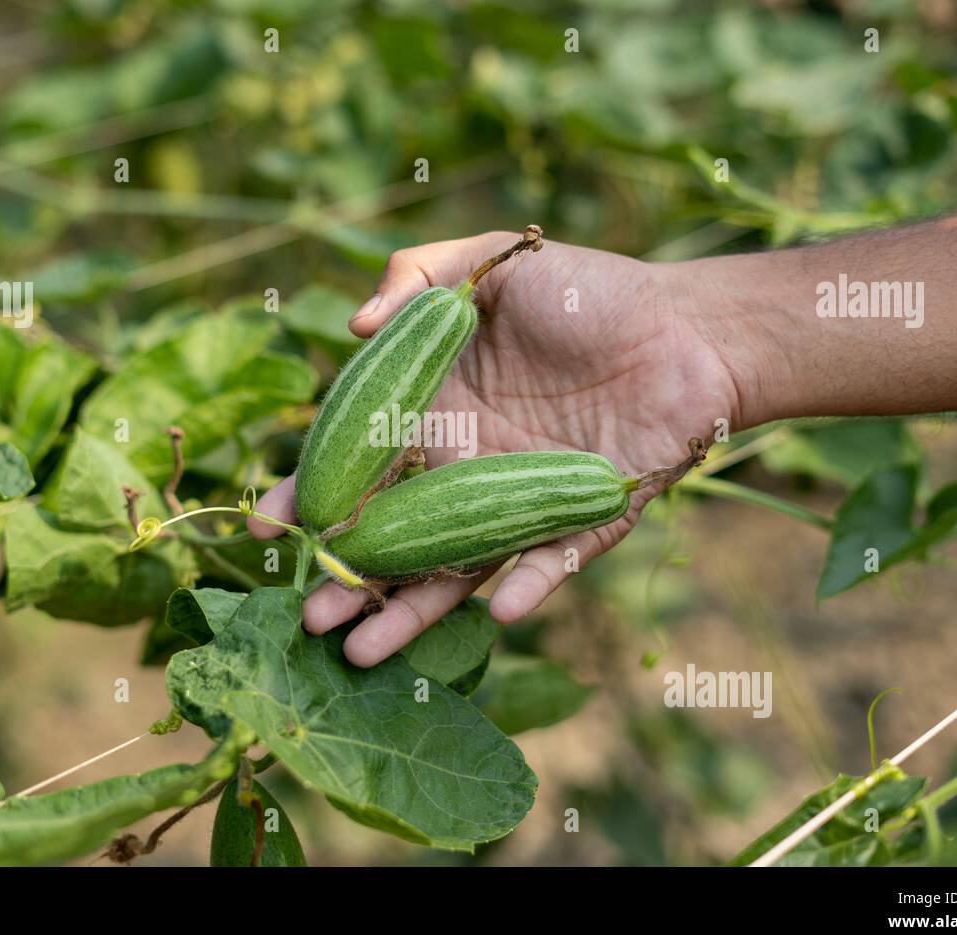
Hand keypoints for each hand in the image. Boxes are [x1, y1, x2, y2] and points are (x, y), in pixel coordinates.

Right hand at [249, 231, 743, 665]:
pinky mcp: (579, 520)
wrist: (688, 325)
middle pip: (394, 534)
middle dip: (347, 577)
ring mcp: (518, 500)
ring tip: (360, 652)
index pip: (359, 465)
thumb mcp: (491, 261)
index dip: (313, 497)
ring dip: (411, 610)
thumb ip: (416, 276)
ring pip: (454, 567)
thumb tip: (354, 327)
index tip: (268, 530)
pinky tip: (497, 610)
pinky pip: (547, 562)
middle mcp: (465, 466)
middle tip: (307, 615)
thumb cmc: (585, 289)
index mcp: (433, 412)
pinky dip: (526, 587)